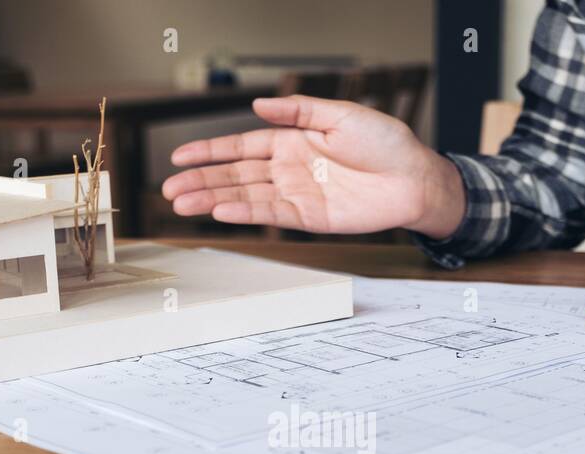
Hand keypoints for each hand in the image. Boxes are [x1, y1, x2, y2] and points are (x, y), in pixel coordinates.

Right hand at [162, 95, 465, 237]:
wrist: (415, 178)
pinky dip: (245, 214)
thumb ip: (298, 111)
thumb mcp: (340, 115)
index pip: (241, 147)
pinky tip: (221, 212)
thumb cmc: (386, 143)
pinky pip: (271, 216)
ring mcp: (297, 194)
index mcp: (293, 141)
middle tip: (169, 191)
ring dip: (213, 201)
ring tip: (182, 206)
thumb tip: (260, 104)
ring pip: (246, 197)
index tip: (179, 156)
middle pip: (235, 176)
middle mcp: (289, 169)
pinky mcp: (310, 219)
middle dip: (201, 181)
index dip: (209, 151)